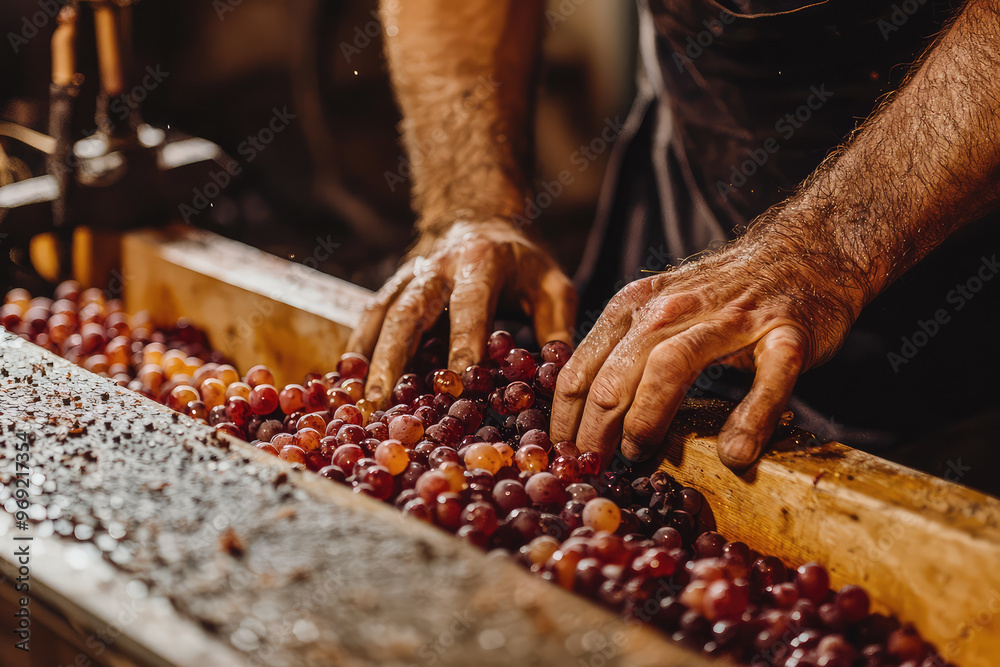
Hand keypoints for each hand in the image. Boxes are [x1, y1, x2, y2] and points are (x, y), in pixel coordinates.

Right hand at [348, 219, 575, 406]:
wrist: (477, 215)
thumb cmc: (520, 261)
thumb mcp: (551, 283)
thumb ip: (556, 327)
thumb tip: (558, 378)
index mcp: (481, 262)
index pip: (470, 303)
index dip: (463, 338)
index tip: (459, 378)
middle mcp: (437, 267)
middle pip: (408, 311)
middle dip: (393, 356)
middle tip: (384, 399)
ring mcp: (408, 277)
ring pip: (380, 315)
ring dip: (367, 356)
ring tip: (356, 398)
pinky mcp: (392, 288)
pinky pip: (369, 318)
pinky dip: (356, 349)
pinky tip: (345, 382)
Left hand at [549, 228, 864, 471]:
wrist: (803, 251)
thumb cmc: (722, 296)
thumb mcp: (658, 308)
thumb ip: (622, 350)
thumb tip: (583, 416)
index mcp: (637, 306)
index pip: (582, 368)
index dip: (566, 418)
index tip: (564, 454)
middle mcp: (676, 307)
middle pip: (617, 373)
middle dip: (596, 429)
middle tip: (593, 467)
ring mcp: (733, 319)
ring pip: (672, 365)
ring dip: (647, 417)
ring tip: (640, 456)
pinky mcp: (787, 334)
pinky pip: (767, 378)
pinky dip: (751, 417)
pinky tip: (737, 452)